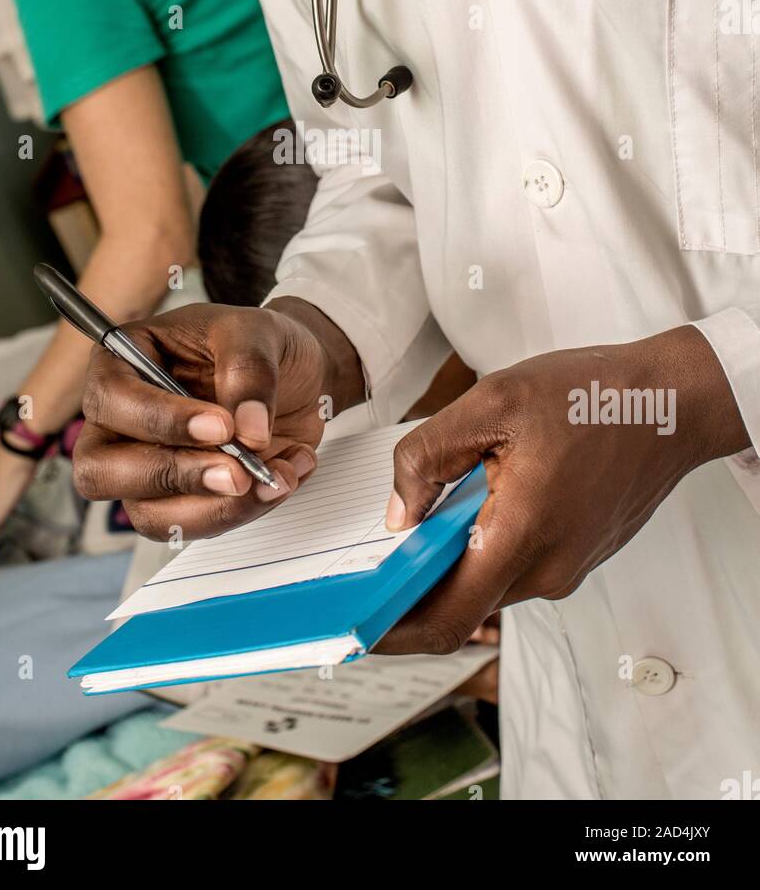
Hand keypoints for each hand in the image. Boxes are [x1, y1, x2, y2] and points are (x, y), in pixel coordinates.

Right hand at [75, 298, 363, 541]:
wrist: (297, 374)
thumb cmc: (260, 342)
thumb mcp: (257, 331)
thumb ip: (249, 371)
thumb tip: (248, 430)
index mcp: (123, 362)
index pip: (112, 400)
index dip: (162, 420)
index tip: (222, 426)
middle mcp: (123, 421)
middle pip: (101, 470)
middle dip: (174, 476)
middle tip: (238, 471)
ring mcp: (147, 466)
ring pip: (149, 513)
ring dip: (217, 506)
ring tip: (274, 476)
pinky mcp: (181, 498)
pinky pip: (193, 525)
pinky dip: (242, 511)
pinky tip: (281, 476)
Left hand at [376, 325, 747, 654]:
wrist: (672, 403)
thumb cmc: (591, 396)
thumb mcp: (492, 402)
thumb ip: (429, 456)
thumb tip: (397, 512)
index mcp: (520, 537)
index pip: (446, 620)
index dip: (393, 632)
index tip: (356, 626)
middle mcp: (547, 569)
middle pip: (462, 600)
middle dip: (416, 580)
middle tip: (377, 550)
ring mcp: (567, 567)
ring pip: (490, 578)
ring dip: (456, 552)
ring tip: (437, 502)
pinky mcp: (578, 556)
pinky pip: (518, 562)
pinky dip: (488, 541)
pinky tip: (483, 493)